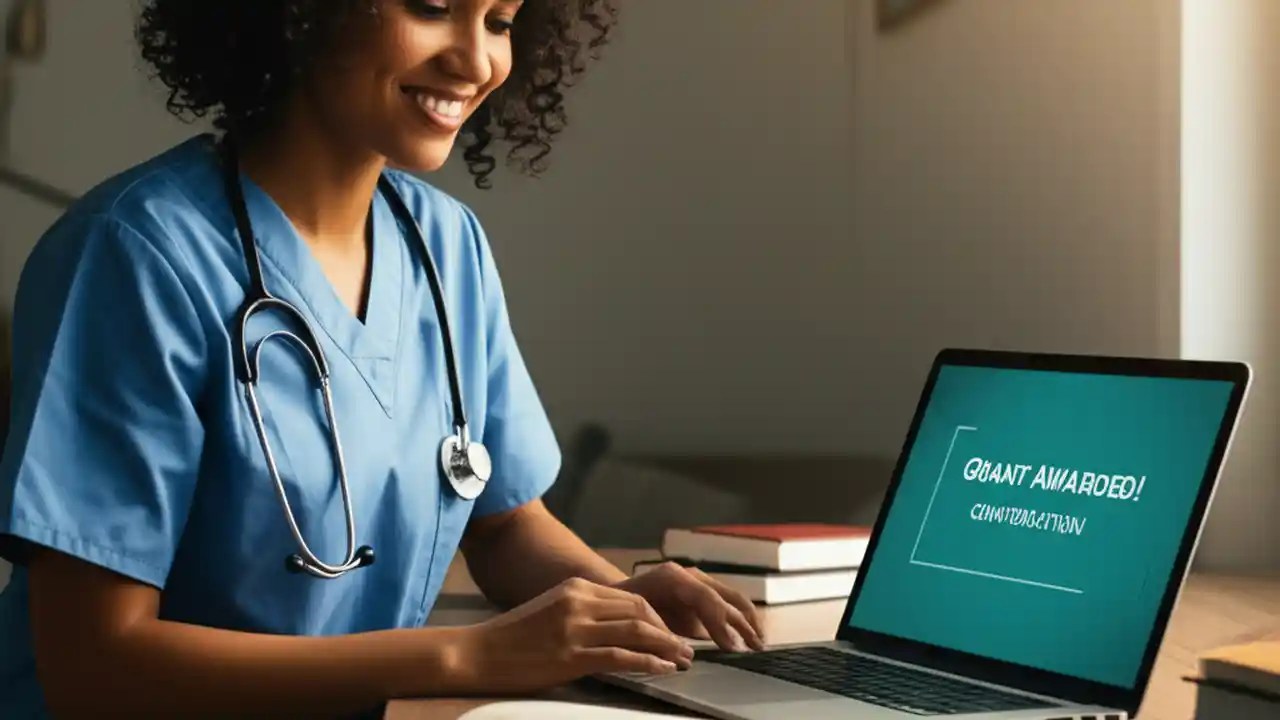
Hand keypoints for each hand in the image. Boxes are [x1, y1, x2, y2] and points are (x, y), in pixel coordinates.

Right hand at [458, 577, 694, 693]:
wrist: (477, 653)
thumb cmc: (513, 638)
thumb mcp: (551, 611)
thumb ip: (583, 612)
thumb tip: (618, 628)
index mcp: (575, 587)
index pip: (630, 597)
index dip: (658, 616)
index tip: (673, 631)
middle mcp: (579, 601)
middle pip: (640, 610)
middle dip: (668, 630)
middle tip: (686, 646)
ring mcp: (575, 628)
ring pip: (636, 631)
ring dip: (666, 646)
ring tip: (683, 659)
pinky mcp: (571, 655)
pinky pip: (621, 656)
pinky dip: (648, 663)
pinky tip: (663, 670)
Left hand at [613, 562, 764, 652]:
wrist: (618, 594)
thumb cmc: (625, 610)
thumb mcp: (638, 622)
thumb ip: (662, 636)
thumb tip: (687, 658)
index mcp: (673, 578)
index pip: (705, 599)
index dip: (721, 624)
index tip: (732, 648)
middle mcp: (690, 575)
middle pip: (725, 596)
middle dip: (743, 622)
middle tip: (756, 647)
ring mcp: (699, 580)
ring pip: (732, 597)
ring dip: (748, 620)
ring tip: (760, 643)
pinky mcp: (704, 591)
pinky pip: (728, 602)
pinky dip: (741, 618)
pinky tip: (751, 635)